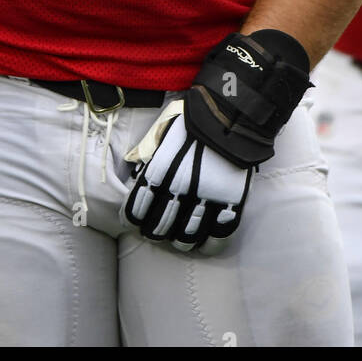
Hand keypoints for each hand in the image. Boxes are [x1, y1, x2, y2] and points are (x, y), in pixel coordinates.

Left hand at [120, 101, 252, 254]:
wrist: (230, 114)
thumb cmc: (192, 120)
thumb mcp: (161, 134)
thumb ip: (148, 156)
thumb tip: (134, 171)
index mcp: (158, 172)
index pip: (136, 210)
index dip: (131, 221)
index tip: (133, 223)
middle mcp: (178, 190)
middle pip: (158, 228)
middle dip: (153, 233)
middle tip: (154, 232)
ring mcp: (205, 199)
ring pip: (186, 238)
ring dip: (178, 242)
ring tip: (177, 240)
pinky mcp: (230, 204)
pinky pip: (217, 238)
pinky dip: (208, 246)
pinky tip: (202, 244)